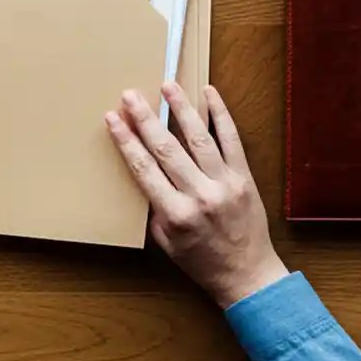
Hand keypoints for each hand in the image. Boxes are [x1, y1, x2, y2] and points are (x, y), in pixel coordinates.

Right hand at [105, 84, 287, 307]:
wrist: (247, 275)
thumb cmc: (202, 262)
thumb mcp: (167, 243)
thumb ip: (155, 209)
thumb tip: (145, 172)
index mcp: (175, 214)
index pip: (144, 169)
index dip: (126, 141)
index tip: (112, 119)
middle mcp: (200, 195)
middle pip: (167, 149)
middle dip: (146, 119)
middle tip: (131, 94)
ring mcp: (225, 183)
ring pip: (200, 138)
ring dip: (181, 109)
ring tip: (167, 85)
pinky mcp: (244, 177)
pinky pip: (232, 140)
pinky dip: (221, 115)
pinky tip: (209, 94)